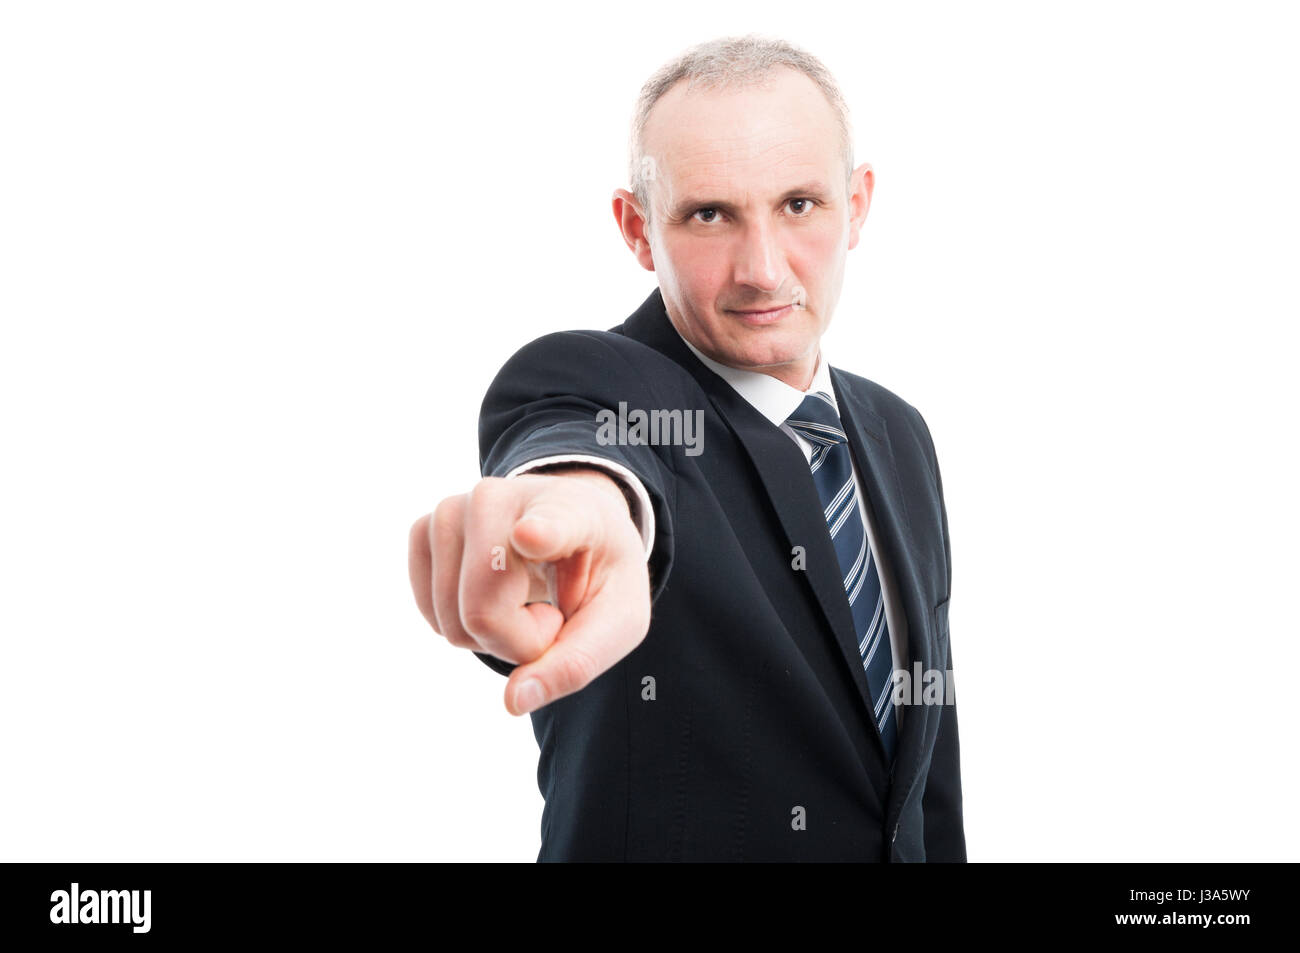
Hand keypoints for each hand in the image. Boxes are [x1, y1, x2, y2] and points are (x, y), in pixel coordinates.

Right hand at [408, 470, 650, 714]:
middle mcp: (502, 498)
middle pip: (482, 610)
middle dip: (518, 642)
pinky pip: (433, 615)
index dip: (540, 534)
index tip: (530, 536)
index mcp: (572, 512)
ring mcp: (453, 509)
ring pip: (452, 620)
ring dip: (492, 635)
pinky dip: (464, 626)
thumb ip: (575, 664)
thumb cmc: (598, 574)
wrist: (576, 527)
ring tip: (525, 599)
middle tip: (551, 615)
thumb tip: (513, 701)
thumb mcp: (618, 622)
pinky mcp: (422, 529)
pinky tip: (493, 597)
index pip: (549, 525)